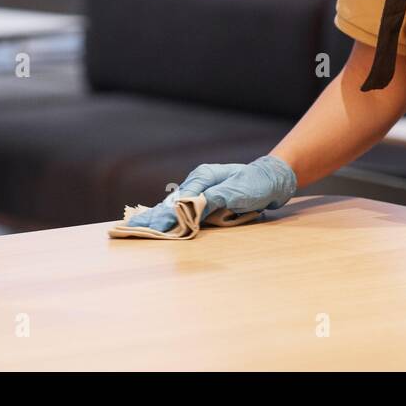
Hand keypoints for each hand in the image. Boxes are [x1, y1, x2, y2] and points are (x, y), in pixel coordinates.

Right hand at [126, 155, 298, 231]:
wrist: (273, 179)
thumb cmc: (256, 183)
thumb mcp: (237, 191)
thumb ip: (213, 198)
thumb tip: (191, 207)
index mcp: (203, 177)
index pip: (179, 200)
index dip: (166, 216)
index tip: (153, 228)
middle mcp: (198, 183)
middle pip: (171, 202)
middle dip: (153, 216)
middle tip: (132, 227)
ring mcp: (201, 191)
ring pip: (175, 206)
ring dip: (158, 217)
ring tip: (136, 226)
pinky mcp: (207, 200)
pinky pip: (185, 210)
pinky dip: (170, 217)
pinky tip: (158, 223)